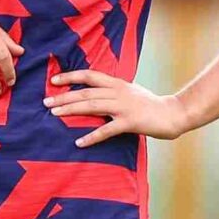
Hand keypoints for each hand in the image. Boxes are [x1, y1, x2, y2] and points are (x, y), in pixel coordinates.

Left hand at [44, 70, 191, 146]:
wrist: (173, 113)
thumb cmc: (149, 104)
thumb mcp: (129, 91)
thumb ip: (111, 91)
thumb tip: (92, 93)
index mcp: (116, 83)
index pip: (89, 76)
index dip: (70, 76)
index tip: (53, 80)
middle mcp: (118, 92)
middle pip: (85, 92)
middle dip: (63, 96)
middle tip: (45, 101)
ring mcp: (124, 106)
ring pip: (92, 106)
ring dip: (71, 110)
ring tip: (54, 114)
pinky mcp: (130, 122)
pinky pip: (107, 130)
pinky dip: (92, 136)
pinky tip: (79, 142)